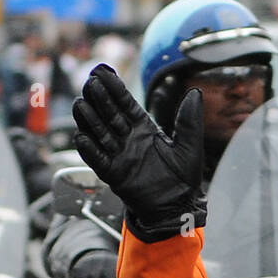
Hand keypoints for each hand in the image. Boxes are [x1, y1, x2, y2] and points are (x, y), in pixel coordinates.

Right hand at [72, 64, 205, 242]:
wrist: (179, 207)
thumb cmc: (185, 178)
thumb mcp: (189, 146)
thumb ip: (189, 121)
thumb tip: (195, 92)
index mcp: (144, 128)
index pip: (125, 103)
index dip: (114, 88)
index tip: (103, 71)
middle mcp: (128, 139)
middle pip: (108, 114)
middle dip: (99, 99)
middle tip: (91, 83)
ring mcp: (118, 155)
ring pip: (99, 133)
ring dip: (89, 120)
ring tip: (81, 104)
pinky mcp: (113, 174)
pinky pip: (97, 160)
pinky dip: (89, 150)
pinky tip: (82, 138)